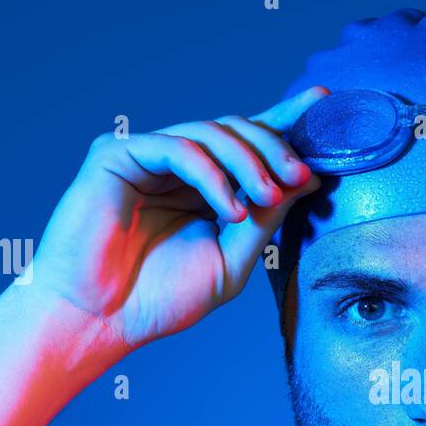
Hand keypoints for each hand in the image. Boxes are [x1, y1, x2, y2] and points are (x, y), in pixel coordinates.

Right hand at [29, 87, 327, 353]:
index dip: (286, 121)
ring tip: (268, 196)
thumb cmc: (160, 298)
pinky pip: (178, 149)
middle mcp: (178, 166)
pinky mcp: (116, 155)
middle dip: (277, 147)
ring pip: (211, 132)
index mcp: (206, 188)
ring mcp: (147, 156)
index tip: (325, 104)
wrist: (100, 321)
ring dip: (250, 161)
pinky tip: (231, 209)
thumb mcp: (232, 261)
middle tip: (301, 175)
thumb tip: (305, 178)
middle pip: (237, 128)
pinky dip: (212, 175)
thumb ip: (266, 220)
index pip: (251, 144)